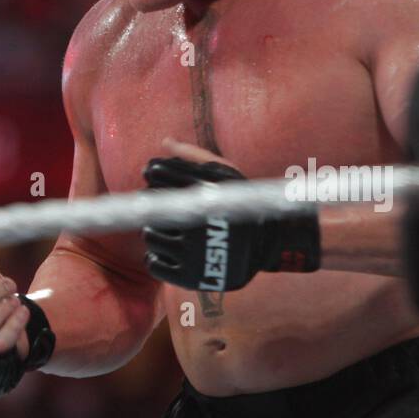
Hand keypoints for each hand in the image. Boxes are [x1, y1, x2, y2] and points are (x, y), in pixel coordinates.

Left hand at [141, 141, 320, 291]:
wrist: (268, 246)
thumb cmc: (241, 203)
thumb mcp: (226, 174)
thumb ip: (195, 156)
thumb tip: (165, 142)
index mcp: (209, 191)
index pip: (160, 174)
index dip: (154, 173)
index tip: (155, 176)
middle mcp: (201, 221)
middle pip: (150, 205)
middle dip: (153, 203)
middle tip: (165, 205)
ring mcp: (195, 251)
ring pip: (150, 235)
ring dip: (154, 231)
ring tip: (169, 230)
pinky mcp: (192, 276)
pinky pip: (154, 264)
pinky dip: (157, 258)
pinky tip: (170, 251)